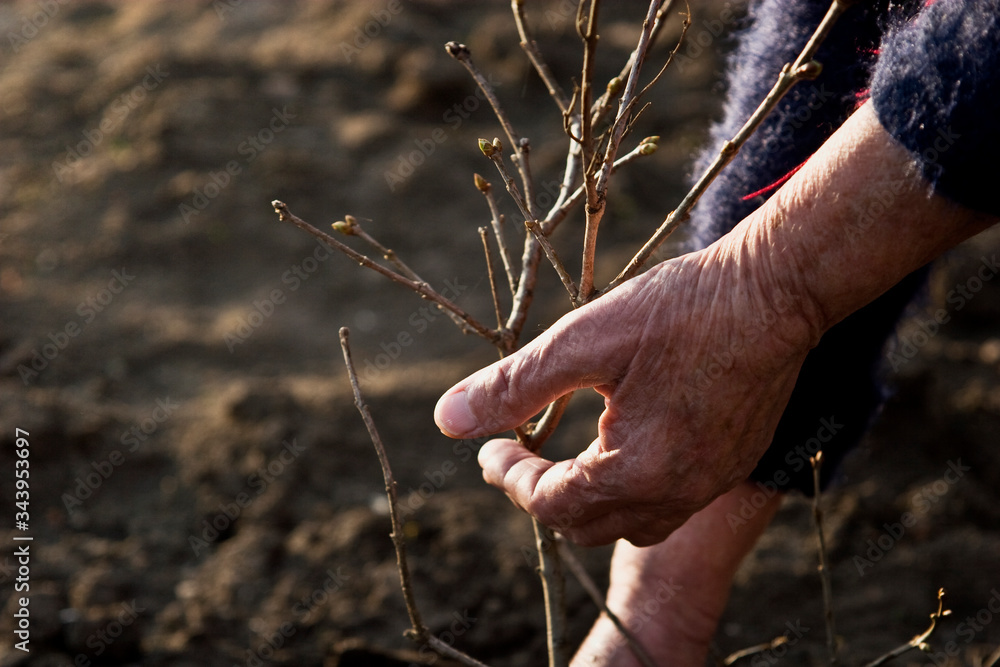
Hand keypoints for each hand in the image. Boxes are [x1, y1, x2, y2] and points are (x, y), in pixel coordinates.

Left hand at [434, 229, 817, 546]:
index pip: (550, 503)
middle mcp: (678, 493)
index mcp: (638, 470)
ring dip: (585, 502)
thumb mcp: (583, 341)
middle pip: (587, 527)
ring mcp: (712, 483)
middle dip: (541, 496)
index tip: (487, 448)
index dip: (510, 478)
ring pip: (630, 525)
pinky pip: (668, 505)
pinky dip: (627, 493)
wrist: (778, 290)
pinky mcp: (733, 464)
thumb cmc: (680, 309)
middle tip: (514, 456)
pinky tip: (619, 452)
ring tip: (560, 461)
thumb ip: (515, 386)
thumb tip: (446, 420)